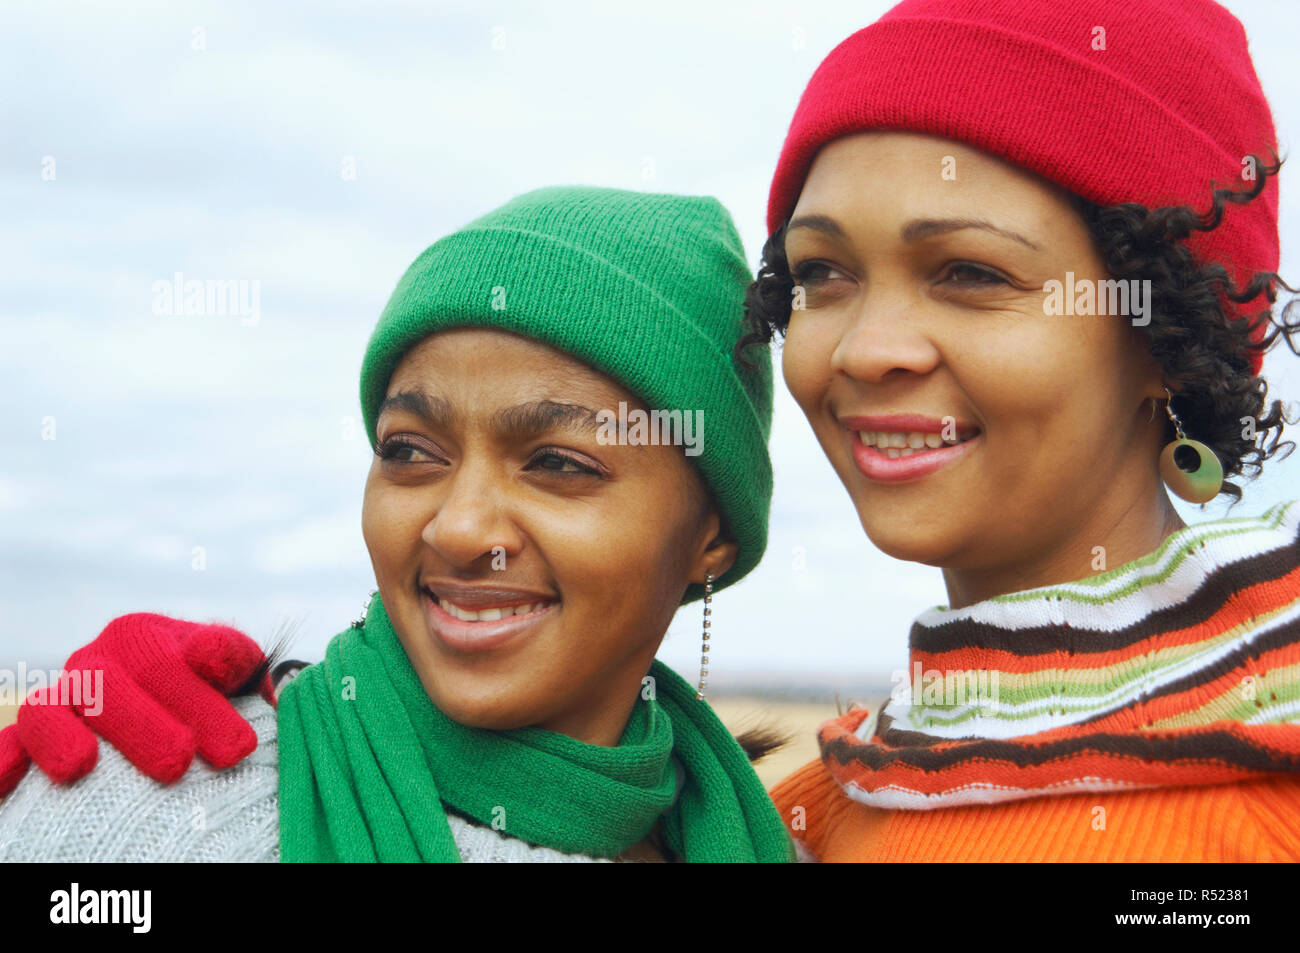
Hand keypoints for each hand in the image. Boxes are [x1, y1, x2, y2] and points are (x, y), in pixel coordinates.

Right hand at [0, 613, 271, 796]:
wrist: (188, 706)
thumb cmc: (217, 689)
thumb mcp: (234, 667)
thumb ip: (230, 657)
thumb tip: (207, 657)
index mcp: (140, 636)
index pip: (165, 667)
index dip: (199, 706)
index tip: (236, 749)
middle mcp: (93, 663)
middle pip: (107, 688)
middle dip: (142, 726)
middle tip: (178, 762)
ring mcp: (59, 699)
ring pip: (46, 711)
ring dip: (59, 737)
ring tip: (79, 767)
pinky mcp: (32, 737)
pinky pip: (9, 743)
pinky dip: (3, 758)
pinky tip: (5, 778)